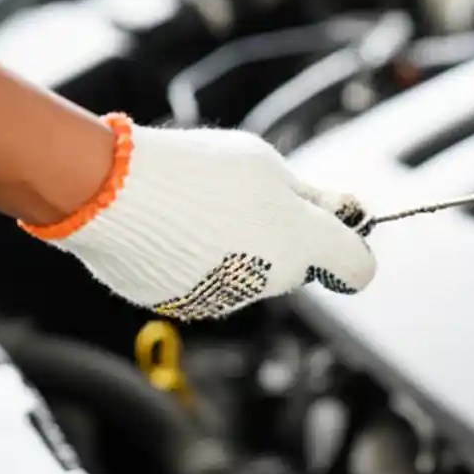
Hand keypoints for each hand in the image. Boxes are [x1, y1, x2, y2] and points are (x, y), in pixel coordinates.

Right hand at [20, 114, 375, 320]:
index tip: (333, 227)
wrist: (113, 191)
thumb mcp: (267, 166)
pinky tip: (173, 232)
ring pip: (251, 279)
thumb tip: (348, 210)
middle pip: (298, 268)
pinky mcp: (186, 308)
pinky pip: (208, 286)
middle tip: (248, 201)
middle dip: (285, 242)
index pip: (360, 269)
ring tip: (199, 213)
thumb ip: (311, 197)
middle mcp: (272, 282)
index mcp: (302, 244)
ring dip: (240, 254)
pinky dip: (199, 266)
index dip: (351, 247)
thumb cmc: (197, 168)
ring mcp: (227, 300)